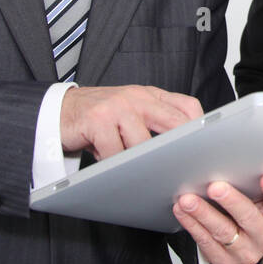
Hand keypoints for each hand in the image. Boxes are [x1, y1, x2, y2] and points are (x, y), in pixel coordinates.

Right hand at [60, 85, 200, 159]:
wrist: (58, 111)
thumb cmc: (99, 118)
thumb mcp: (131, 113)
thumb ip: (154, 122)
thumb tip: (185, 148)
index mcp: (150, 95)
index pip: (187, 106)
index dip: (199, 128)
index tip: (204, 149)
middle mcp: (137, 97)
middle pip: (173, 123)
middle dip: (179, 148)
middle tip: (179, 167)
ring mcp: (117, 106)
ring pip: (142, 144)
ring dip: (134, 159)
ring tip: (121, 159)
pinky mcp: (97, 119)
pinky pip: (114, 151)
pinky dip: (110, 160)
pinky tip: (102, 154)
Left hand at [172, 174, 262, 263]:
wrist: (247, 237)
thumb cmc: (255, 207)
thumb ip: (256, 182)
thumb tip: (238, 160)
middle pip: (249, 218)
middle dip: (231, 201)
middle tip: (215, 187)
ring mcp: (247, 252)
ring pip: (223, 232)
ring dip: (203, 213)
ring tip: (188, 199)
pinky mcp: (227, 261)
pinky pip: (206, 243)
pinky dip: (192, 225)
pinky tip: (183, 211)